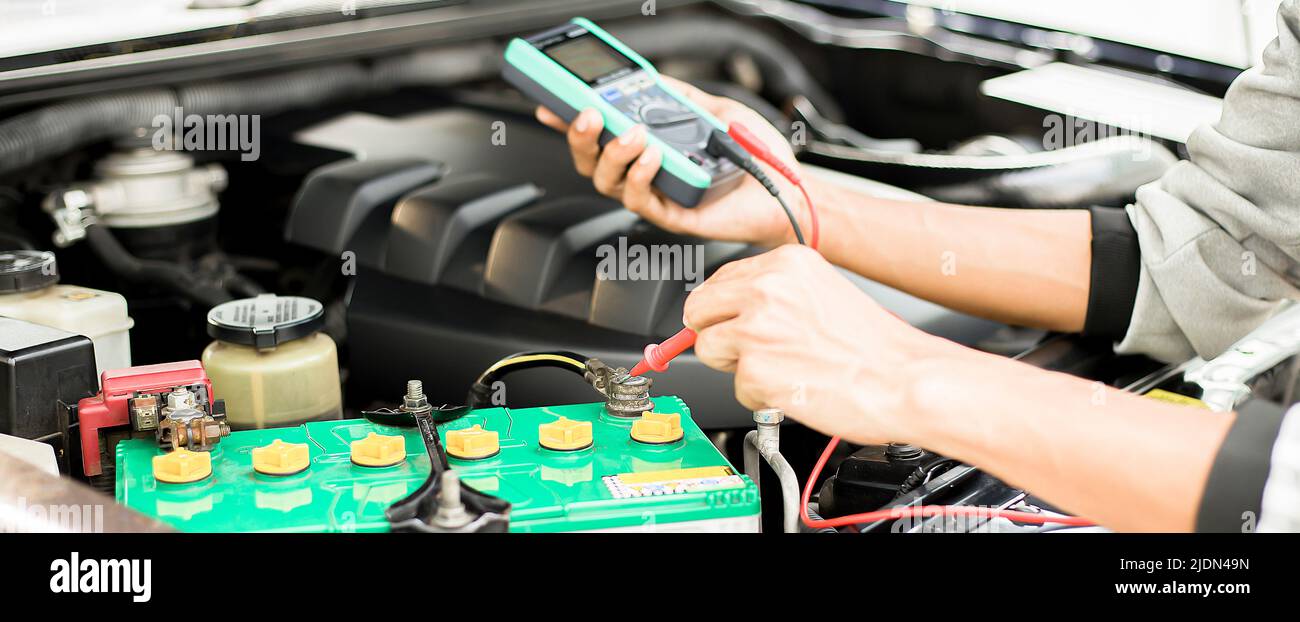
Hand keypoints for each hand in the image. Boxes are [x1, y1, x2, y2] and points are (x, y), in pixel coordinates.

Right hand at [535, 77, 806, 247]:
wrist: (787, 188)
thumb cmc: (755, 156)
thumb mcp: (714, 111)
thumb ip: (680, 96)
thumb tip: (650, 79)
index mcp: (649, 146)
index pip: (600, 133)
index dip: (569, 120)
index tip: (550, 101)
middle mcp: (645, 172)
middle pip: (591, 160)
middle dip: (580, 136)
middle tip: (587, 115)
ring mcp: (656, 195)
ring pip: (608, 182)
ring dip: (612, 155)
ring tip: (632, 133)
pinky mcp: (671, 216)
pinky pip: (640, 201)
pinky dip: (639, 176)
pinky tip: (651, 156)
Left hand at [683, 245, 964, 444]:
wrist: (905, 380)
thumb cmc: (874, 346)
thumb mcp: (821, 291)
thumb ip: (774, 293)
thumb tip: (730, 307)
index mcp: (784, 262)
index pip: (718, 280)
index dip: (722, 309)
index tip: (731, 322)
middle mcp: (766, 288)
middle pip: (698, 310)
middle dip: (715, 334)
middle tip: (749, 351)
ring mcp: (757, 328)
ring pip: (708, 349)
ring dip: (737, 367)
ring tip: (781, 369)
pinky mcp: (755, 369)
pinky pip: (735, 386)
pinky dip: (758, 395)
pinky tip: (793, 388)